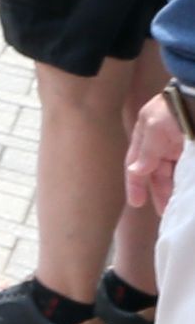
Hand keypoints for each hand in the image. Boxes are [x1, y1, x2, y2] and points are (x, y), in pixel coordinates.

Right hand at [130, 90, 183, 213]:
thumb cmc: (174, 111)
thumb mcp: (155, 128)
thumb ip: (147, 152)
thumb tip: (135, 171)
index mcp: (146, 137)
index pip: (136, 165)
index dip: (134, 184)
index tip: (136, 203)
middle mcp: (160, 145)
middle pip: (155, 174)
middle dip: (158, 193)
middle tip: (163, 212)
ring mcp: (177, 149)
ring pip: (171, 175)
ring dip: (172, 191)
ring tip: (176, 208)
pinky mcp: (190, 153)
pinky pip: (185, 172)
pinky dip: (183, 184)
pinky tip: (185, 195)